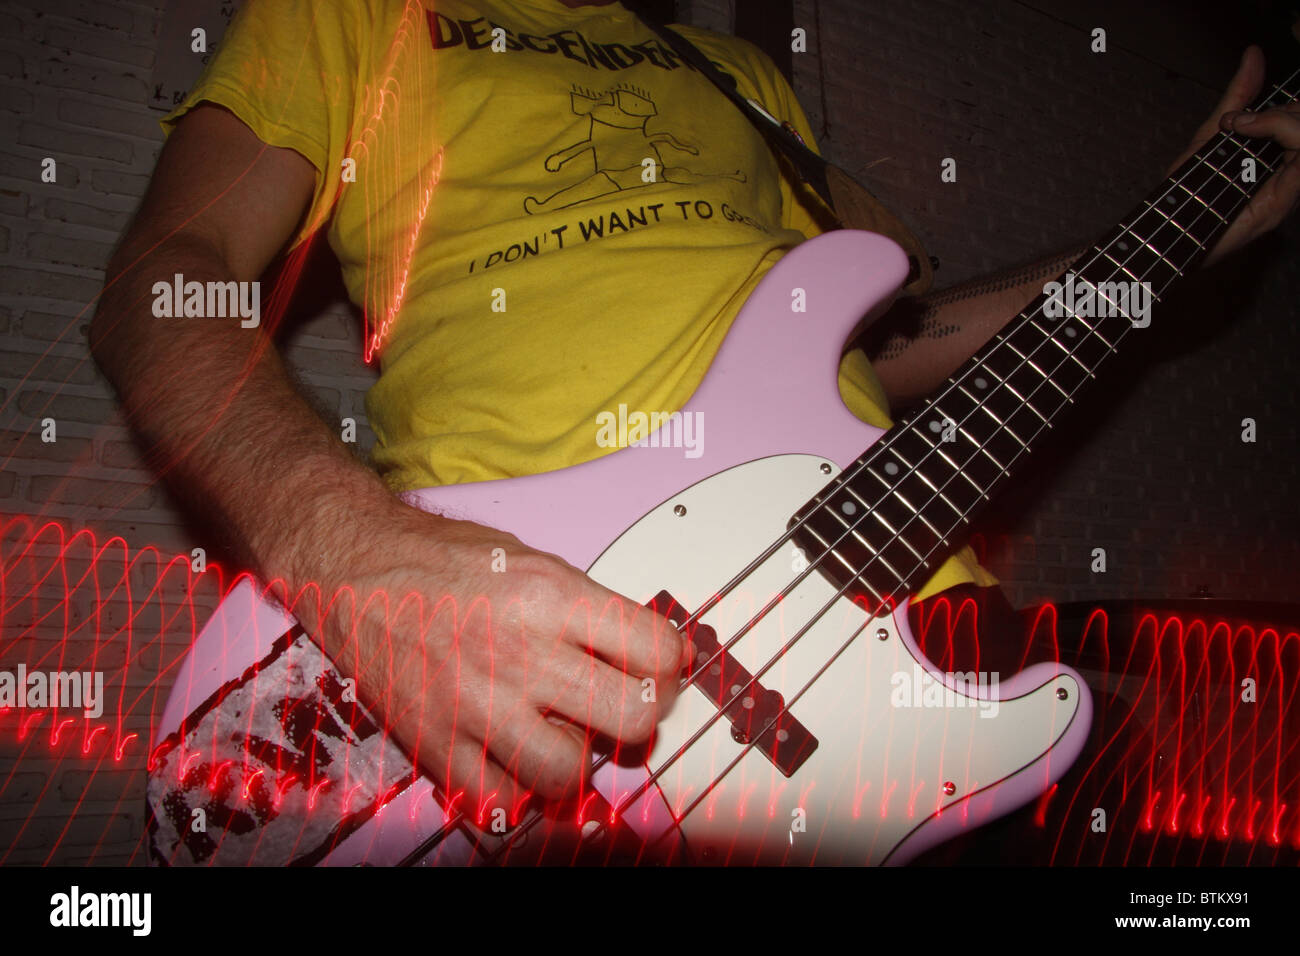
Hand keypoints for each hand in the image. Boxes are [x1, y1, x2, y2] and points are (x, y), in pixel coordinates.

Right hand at [289, 502, 691, 822]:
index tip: (657, 667)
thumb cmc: (439, 561)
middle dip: (639, 715)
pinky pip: (501, 798)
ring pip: (571, 772)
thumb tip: (642, 653)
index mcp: (551, 596)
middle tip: (622, 706)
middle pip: (632, 716)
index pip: (656, 648)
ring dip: (577, 759)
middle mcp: (520, 651)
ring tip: (562, 733)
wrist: (353, 568)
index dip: (668, 662)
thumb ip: (587, 610)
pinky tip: (512, 753)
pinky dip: (515, 785)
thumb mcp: (532, 561)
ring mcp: (478, 703)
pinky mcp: (437, 741)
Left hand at [1169, 46, 1299, 265]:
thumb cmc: (1186, 189)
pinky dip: (1287, 134)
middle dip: (1284, 112)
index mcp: (1279, 157)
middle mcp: (1290, 173)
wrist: (1165, 230)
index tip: (1238, 117)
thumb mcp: (1212, 134)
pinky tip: (1255, 134)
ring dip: (1284, 120)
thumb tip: (1255, 54)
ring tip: (1245, 129)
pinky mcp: (1282, 203)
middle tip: (1241, 123)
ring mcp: (1288, 190)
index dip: (1287, 108)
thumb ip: (1239, 96)